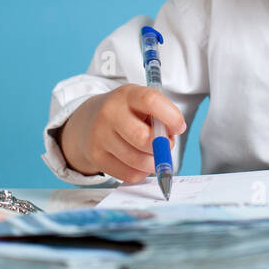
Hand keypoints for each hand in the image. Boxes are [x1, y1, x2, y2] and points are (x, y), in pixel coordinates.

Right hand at [59, 85, 185, 182]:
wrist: (88, 120)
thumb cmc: (126, 113)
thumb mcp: (141, 104)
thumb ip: (160, 116)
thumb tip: (170, 139)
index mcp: (126, 95)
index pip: (150, 101)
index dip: (171, 116)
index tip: (179, 127)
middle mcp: (109, 113)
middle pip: (143, 138)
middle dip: (161, 146)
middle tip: (166, 144)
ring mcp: (100, 136)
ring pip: (138, 161)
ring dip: (154, 162)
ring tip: (153, 154)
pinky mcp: (96, 157)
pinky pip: (129, 174)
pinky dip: (142, 172)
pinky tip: (140, 162)